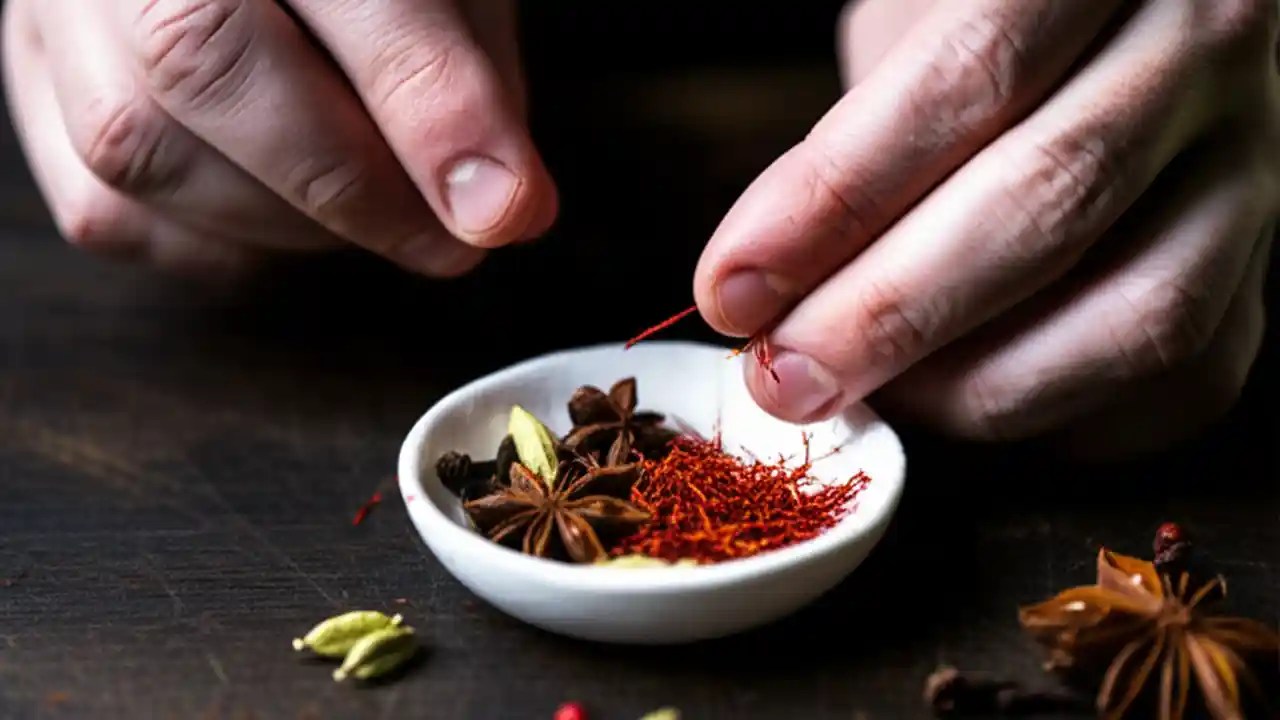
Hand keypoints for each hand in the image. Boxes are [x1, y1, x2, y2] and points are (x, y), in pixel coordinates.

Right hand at [2, 0, 555, 278]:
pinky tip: (285, 213)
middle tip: (455, 241)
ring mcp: (55, 7)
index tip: (503, 207)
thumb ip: (465, 73)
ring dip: (289, 222)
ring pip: (140, 150)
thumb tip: (500, 208)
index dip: (431, 109)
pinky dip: (220, 242)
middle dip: (353, 187)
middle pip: (198, 60)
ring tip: (371, 209)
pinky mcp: (31, 88)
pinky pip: (106, 211)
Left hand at [694, 0, 1278, 458]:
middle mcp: (1205, 47)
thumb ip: (850, 145)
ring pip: (1137, 313)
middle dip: (890, 314)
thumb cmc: (990, 31)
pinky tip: (975, 401)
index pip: (969, 74)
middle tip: (786, 376)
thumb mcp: (909, 32)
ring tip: (876, 396)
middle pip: (1050, 199)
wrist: (1130, 25)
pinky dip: (1067, 417)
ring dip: (977, 385)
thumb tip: (764, 294)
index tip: (734, 288)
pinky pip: (1187, 378)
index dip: (837, 197)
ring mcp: (1255, 168)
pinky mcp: (1266, 269)